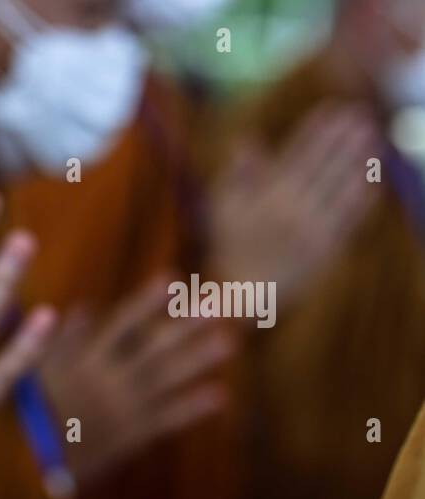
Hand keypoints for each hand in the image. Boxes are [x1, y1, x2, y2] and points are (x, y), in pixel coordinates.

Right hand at [39, 275, 233, 487]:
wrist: (31, 462)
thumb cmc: (32, 409)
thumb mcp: (35, 367)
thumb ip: (62, 339)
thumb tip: (85, 308)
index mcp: (85, 360)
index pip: (122, 325)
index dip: (147, 303)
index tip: (173, 280)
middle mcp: (109, 380)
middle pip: (153, 349)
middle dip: (185, 326)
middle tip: (219, 305)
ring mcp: (123, 408)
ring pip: (166, 380)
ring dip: (198, 361)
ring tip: (229, 342)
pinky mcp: (131, 435)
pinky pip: (166, 420)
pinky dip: (192, 409)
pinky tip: (220, 396)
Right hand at [208, 104, 377, 306]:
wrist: (243, 293)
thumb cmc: (231, 246)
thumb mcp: (222, 208)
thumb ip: (236, 174)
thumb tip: (247, 140)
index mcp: (266, 197)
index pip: (295, 154)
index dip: (315, 130)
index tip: (331, 108)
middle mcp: (290, 210)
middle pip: (322, 165)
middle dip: (341, 138)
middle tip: (359, 113)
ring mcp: (311, 229)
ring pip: (339, 186)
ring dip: (358, 160)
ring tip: (372, 136)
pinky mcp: (326, 248)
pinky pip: (348, 217)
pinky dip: (361, 196)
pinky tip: (371, 178)